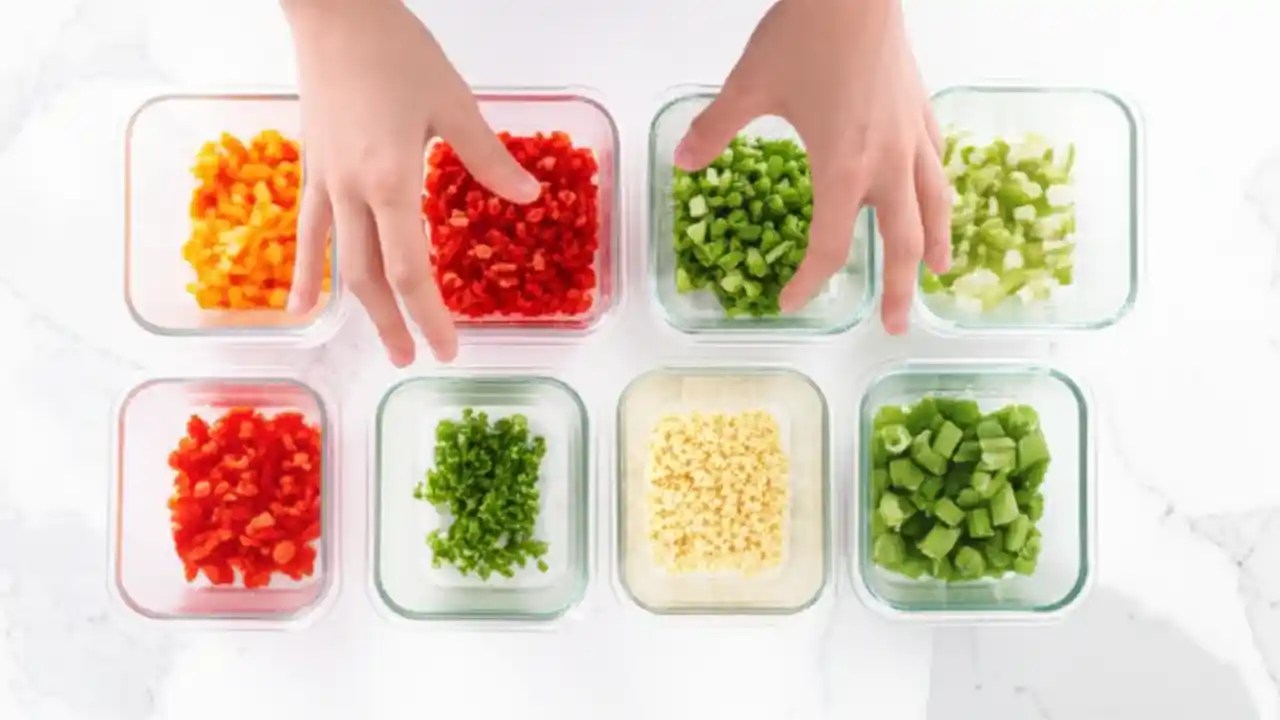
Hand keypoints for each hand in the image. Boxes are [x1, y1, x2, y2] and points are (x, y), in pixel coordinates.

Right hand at [283, 0, 539, 364]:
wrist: (333, 13)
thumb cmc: (396, 52)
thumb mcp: (453, 104)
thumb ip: (487, 159)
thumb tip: (529, 197)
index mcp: (390, 181)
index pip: (410, 270)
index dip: (429, 315)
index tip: (448, 349)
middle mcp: (352, 192)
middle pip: (372, 278)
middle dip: (395, 323)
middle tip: (412, 359)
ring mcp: (325, 183)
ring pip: (340, 262)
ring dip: (359, 309)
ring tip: (378, 343)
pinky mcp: (311, 169)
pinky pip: (307, 232)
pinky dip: (307, 271)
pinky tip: (302, 305)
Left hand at [674, 0, 948, 333]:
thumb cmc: (804, 36)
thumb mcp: (749, 86)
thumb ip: (716, 130)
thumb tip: (684, 162)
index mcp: (843, 170)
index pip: (830, 247)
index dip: (809, 282)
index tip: (790, 302)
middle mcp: (886, 164)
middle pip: (901, 243)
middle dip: (897, 291)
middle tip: (893, 327)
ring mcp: (911, 138)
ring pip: (934, 206)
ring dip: (935, 246)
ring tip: (938, 274)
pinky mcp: (921, 111)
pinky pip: (937, 164)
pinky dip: (939, 193)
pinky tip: (936, 196)